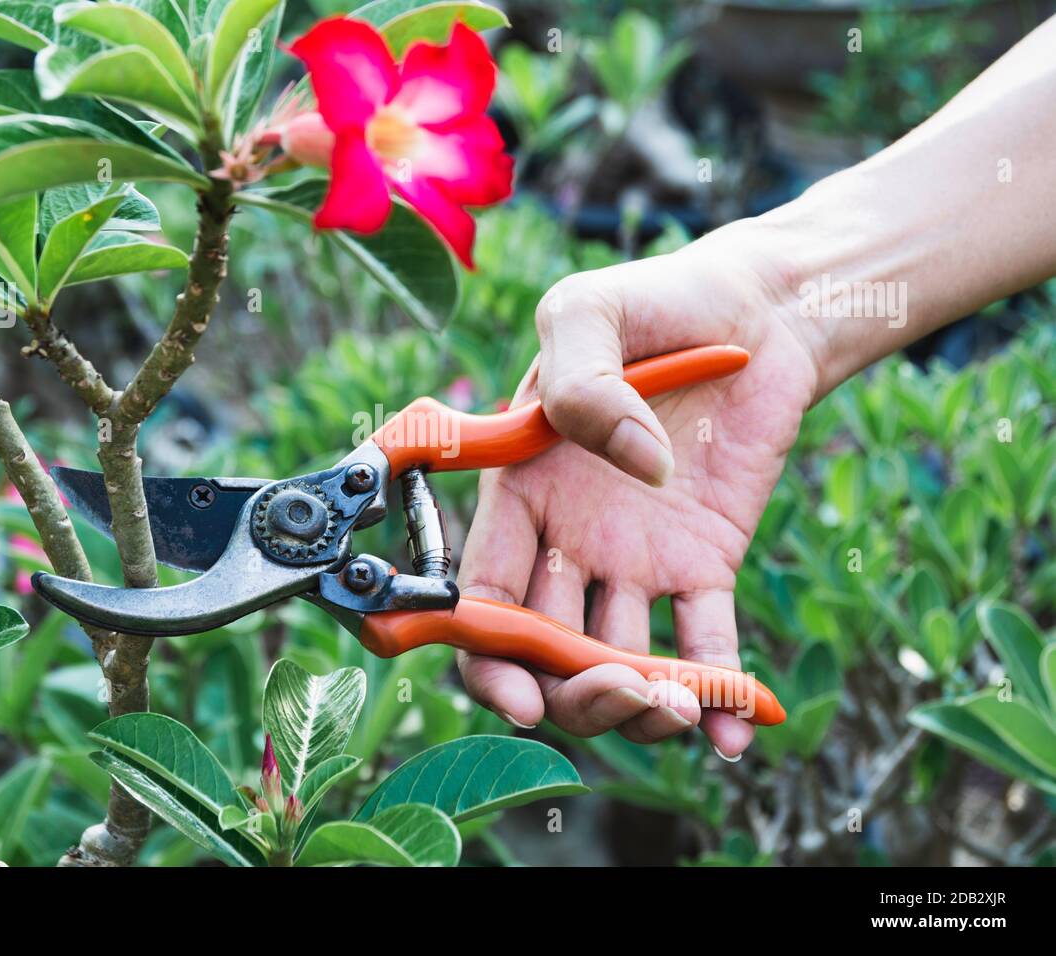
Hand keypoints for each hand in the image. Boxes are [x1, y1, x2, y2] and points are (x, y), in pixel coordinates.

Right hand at [456, 226, 819, 756]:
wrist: (759, 310)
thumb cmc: (657, 300)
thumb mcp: (590, 311)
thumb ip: (583, 378)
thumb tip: (636, 466)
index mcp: (519, 491)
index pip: (485, 596)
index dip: (489, 656)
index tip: (521, 693)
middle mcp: (567, 540)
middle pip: (549, 647)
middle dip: (575, 692)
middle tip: (624, 693)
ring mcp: (636, 560)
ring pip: (621, 659)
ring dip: (642, 702)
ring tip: (680, 709)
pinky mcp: (705, 563)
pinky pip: (705, 641)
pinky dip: (718, 693)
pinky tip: (733, 730)